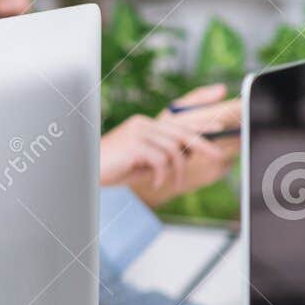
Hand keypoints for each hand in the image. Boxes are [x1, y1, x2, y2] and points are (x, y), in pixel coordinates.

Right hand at [100, 85, 240, 207]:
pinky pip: (161, 160)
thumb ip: (160, 155)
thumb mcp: (139, 160)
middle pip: (182, 132)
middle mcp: (143, 124)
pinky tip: (157, 184)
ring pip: (174, 149)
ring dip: (178, 171)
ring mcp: (138, 133)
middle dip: (204, 145)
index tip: (221, 126)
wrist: (83, 171)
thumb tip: (188, 155)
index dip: (202, 121)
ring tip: (175, 183)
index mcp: (144, 124)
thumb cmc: (110, 169)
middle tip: (219, 156)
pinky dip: (163, 175)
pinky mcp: (134, 145)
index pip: (179, 120)